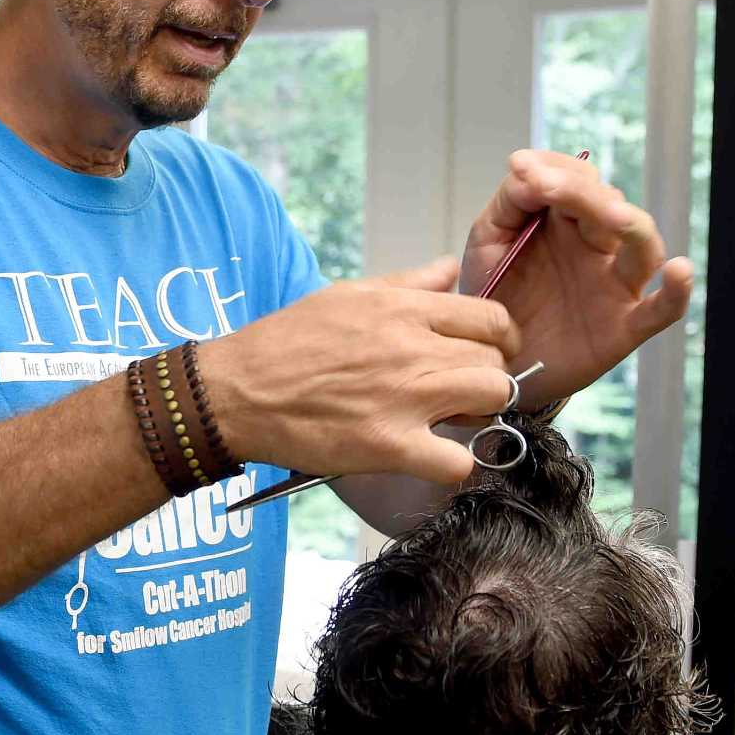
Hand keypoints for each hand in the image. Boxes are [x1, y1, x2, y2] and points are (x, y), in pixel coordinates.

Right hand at [197, 258, 519, 485]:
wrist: (235, 390)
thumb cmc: (286, 341)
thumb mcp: (348, 294)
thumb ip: (408, 284)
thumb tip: (449, 269)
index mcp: (404, 310)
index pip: (493, 319)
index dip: (499, 341)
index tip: (485, 355)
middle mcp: (413, 349)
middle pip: (496, 365)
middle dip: (486, 381)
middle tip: (459, 394)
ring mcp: (405, 399)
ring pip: (492, 403)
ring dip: (478, 416)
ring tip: (449, 421)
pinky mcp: (389, 446)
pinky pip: (457, 462)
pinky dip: (453, 465)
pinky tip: (432, 457)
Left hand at [459, 151, 693, 403]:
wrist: (490, 361)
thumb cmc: (496, 295)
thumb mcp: (488, 242)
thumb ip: (509, 203)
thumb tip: (526, 168)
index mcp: (565, 221)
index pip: (576, 179)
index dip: (553, 169)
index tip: (519, 166)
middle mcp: (597, 246)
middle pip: (607, 206)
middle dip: (580, 191)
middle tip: (546, 185)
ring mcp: (614, 284)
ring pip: (642, 246)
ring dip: (630, 225)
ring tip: (613, 214)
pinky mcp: (624, 327)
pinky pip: (660, 309)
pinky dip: (676, 292)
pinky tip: (679, 271)